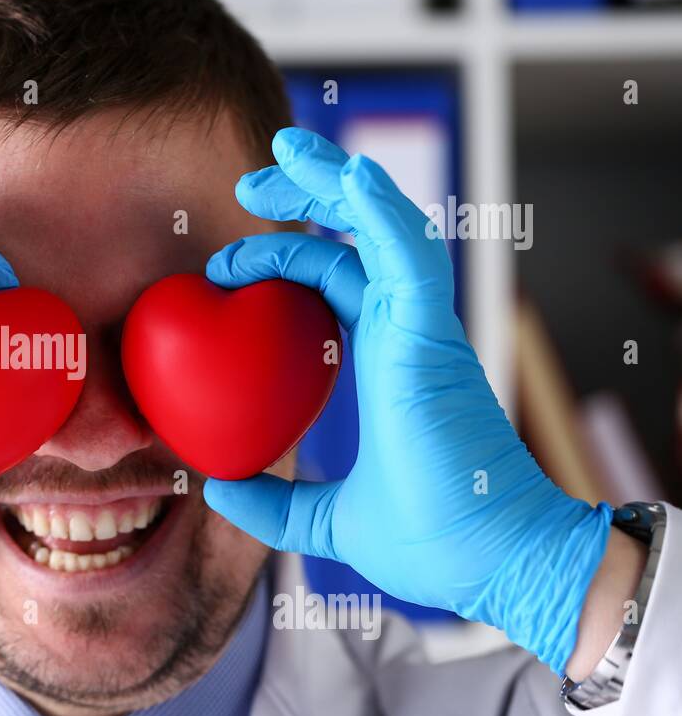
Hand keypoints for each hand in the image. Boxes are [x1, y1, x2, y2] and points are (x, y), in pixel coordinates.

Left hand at [202, 127, 612, 672]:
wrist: (495, 565)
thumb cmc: (436, 541)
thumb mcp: (329, 519)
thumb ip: (277, 502)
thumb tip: (219, 489)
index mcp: (385, 358)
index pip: (334, 278)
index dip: (283, 255)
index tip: (222, 267)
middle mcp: (406, 331)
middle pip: (354, 236)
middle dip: (305, 197)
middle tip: (250, 180)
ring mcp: (423, 329)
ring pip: (382, 227)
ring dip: (335, 182)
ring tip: (286, 149)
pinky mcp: (435, 338)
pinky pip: (411, 256)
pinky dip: (381, 211)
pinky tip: (347, 174)